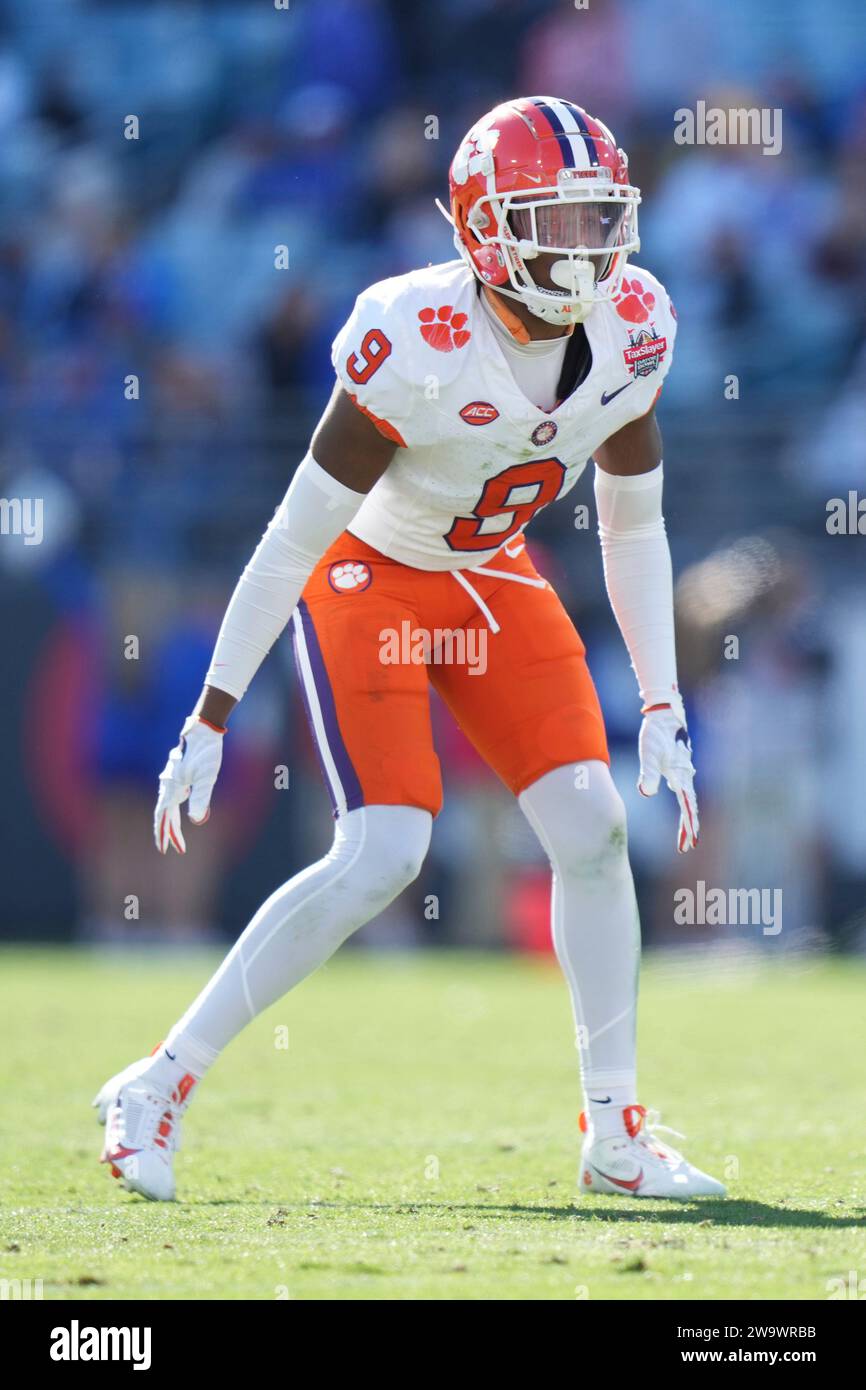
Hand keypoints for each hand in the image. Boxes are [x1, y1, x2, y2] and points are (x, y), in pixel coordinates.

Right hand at [154, 715, 224, 854]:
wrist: (203, 729)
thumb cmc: (206, 753)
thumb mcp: (207, 777)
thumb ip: (201, 797)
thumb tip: (197, 820)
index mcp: (171, 787)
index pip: (163, 816)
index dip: (162, 833)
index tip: (164, 849)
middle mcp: (168, 784)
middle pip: (166, 813)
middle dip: (170, 832)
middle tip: (177, 849)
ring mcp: (172, 778)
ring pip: (169, 805)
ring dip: (172, 821)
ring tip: (177, 836)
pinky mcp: (179, 774)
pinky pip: (174, 795)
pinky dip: (176, 808)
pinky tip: (181, 808)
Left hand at [637, 701, 698, 852]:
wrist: (664, 714)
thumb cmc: (656, 733)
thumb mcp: (649, 753)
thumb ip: (649, 773)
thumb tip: (646, 793)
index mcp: (680, 776)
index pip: (686, 808)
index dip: (688, 827)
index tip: (690, 843)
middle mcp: (685, 776)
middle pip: (690, 807)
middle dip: (689, 828)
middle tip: (687, 847)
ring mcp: (683, 771)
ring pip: (689, 799)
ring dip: (688, 817)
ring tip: (687, 833)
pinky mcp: (678, 766)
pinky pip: (684, 789)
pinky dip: (685, 802)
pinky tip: (683, 801)